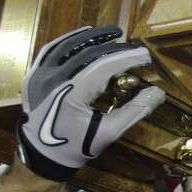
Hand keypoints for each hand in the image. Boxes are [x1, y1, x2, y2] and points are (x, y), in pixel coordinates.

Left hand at [17, 25, 165, 181]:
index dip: (126, 58)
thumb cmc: (75, 147)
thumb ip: (134, 111)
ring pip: (67, 45)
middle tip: (135, 47)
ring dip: (92, 37)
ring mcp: (40, 75)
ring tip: (113, 33)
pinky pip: (51, 51)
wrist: (40, 157)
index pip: (103, 65)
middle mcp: (53, 79)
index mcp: (72, 94)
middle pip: (88, 52)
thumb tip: (158, 93)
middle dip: (114, 48)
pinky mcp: (34, 75)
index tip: (146, 55)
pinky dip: (68, 40)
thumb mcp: (108, 133)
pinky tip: (83, 36)